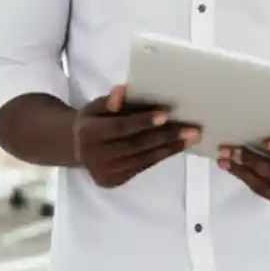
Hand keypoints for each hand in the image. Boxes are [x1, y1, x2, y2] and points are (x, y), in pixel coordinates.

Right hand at [73, 85, 200, 187]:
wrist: (77, 149)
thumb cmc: (93, 121)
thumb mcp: (95, 107)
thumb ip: (109, 101)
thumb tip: (123, 90)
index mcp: (89, 133)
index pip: (121, 127)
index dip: (143, 121)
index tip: (166, 114)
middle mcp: (95, 155)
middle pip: (137, 145)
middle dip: (167, 136)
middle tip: (192, 129)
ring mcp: (105, 171)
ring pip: (144, 158)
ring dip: (171, 148)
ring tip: (193, 137)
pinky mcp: (114, 180)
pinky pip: (143, 166)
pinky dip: (162, 155)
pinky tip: (178, 146)